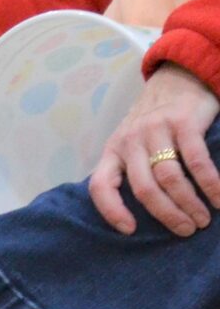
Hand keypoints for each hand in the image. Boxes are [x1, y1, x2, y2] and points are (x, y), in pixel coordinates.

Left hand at [87, 63, 219, 235]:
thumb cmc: (156, 121)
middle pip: (144, 188)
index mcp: (114, 150)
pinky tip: (219, 198)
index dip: (111, 211)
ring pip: (170, 178)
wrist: (178, 78)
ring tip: (203, 219)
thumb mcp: (133, 142)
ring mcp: (156, 130)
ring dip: (189, 204)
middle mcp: (130, 141)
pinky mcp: (183, 123)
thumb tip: (139, 212)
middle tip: (186, 230)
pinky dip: (210, 184)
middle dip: (166, 214)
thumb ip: (131, 168)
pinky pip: (196, 161)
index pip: (100, 185)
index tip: (130, 230)